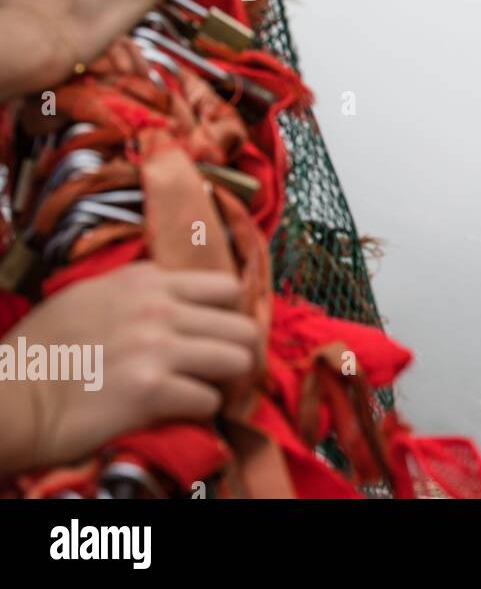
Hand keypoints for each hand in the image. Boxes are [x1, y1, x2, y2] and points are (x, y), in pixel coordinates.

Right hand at [0, 263, 256, 476]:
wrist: (9, 396)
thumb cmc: (43, 350)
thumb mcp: (90, 296)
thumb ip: (139, 291)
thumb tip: (178, 297)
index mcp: (146, 281)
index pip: (226, 287)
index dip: (230, 315)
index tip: (219, 336)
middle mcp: (158, 308)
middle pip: (243, 326)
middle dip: (240, 353)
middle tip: (225, 373)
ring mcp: (157, 348)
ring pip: (238, 360)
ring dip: (228, 382)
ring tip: (211, 392)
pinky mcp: (151, 390)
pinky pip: (209, 400)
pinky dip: (202, 411)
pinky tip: (182, 412)